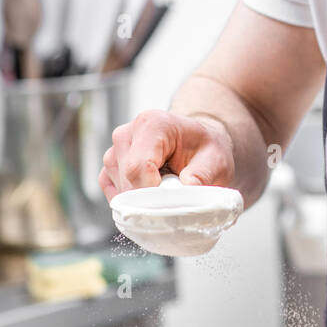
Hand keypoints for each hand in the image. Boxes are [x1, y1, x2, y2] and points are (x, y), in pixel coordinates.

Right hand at [98, 109, 234, 200]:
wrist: (197, 145)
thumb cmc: (204, 149)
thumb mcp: (215, 160)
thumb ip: (201, 176)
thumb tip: (186, 192)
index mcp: (153, 124)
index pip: (138, 166)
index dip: (152, 192)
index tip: (171, 202)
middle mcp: (127, 134)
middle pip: (127, 179)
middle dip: (149, 198)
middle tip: (175, 200)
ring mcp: (115, 151)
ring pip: (119, 190)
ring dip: (142, 200)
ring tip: (166, 190)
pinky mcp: (111, 168)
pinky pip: (114, 193)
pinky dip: (133, 202)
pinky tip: (152, 194)